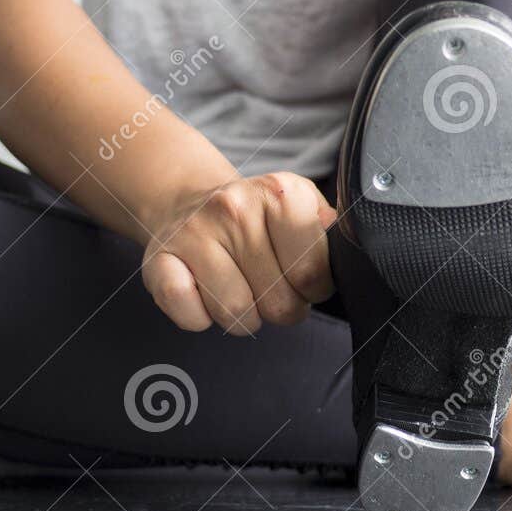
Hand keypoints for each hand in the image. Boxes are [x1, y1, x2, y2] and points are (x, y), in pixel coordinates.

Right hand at [141, 173, 336, 334]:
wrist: (186, 200)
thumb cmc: (255, 218)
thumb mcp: (301, 207)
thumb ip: (331, 232)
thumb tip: (352, 257)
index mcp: (279, 192)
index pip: (313, 272)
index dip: (314, 289)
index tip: (305, 280)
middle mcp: (234, 206)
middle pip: (278, 302)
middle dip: (280, 308)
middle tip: (270, 289)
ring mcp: (193, 233)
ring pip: (236, 315)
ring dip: (243, 317)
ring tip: (240, 291)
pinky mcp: (158, 261)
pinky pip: (191, 316)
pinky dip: (201, 318)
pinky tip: (204, 294)